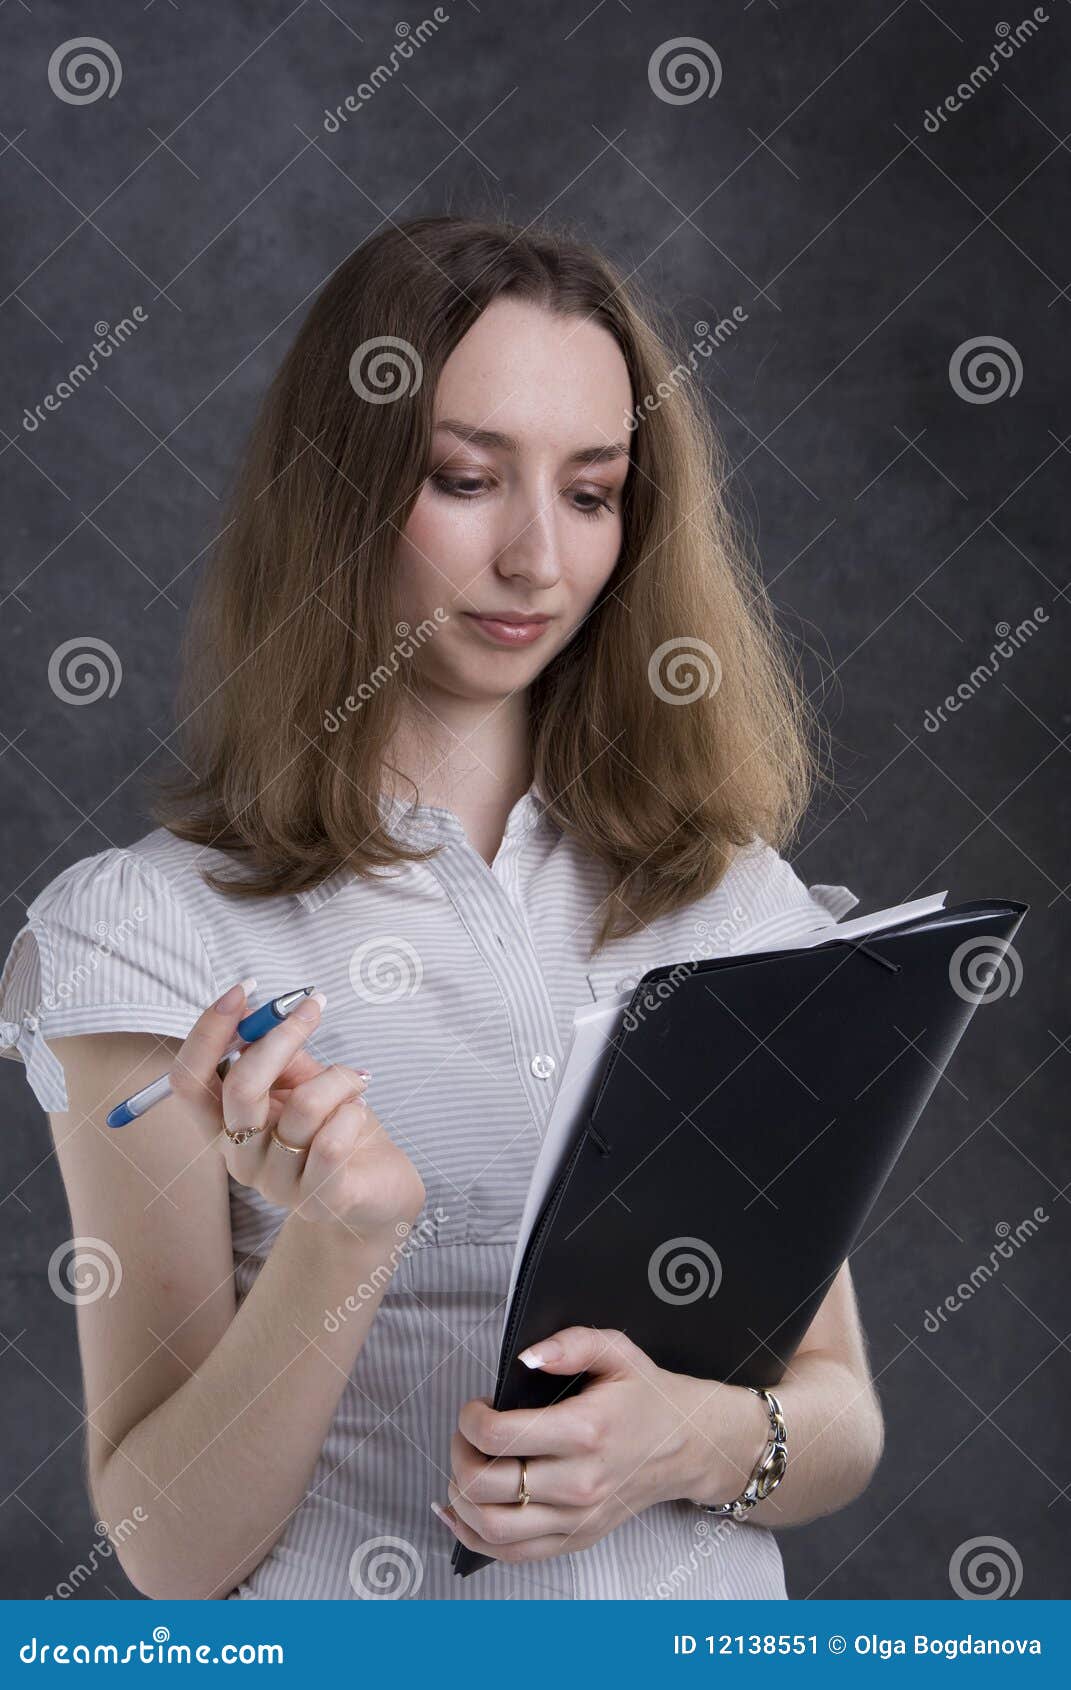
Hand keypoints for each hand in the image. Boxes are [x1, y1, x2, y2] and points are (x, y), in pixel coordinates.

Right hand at [168, 979, 425, 1238]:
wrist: (377, 1184)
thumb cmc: (333, 1124)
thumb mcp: (299, 1079)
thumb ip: (273, 1048)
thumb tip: (251, 1004)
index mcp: (224, 1125)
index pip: (188, 1080)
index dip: (208, 1030)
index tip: (244, 989)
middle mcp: (240, 1158)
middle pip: (240, 1087)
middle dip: (281, 1036)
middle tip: (314, 1007)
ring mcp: (277, 1185)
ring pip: (304, 1107)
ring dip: (339, 1078)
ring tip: (355, 1081)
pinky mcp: (319, 1202)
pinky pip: (332, 1142)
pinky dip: (353, 1112)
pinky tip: (359, 1113)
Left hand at [434, 1325, 758, 1563]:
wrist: (688, 1444)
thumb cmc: (646, 1396)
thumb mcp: (616, 1351)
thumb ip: (570, 1344)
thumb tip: (527, 1358)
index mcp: (585, 1431)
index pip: (501, 1437)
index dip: (471, 1420)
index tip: (476, 1407)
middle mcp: (580, 1482)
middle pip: (487, 1485)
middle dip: (460, 1454)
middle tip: (466, 1435)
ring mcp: (577, 1518)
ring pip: (492, 1527)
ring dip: (461, 1498)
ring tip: (464, 1468)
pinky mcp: (576, 1538)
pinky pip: (512, 1553)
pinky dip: (474, 1537)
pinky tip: (460, 1512)